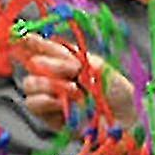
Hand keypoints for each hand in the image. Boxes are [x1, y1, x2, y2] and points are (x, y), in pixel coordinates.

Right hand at [17, 34, 137, 129]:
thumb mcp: (99, 67)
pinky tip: (63, 102)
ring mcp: (49, 96)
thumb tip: (57, 60)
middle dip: (51, 63)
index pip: (41, 48)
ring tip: (75, 90)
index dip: (32, 42)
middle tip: (75, 69)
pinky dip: (47, 100)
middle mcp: (54, 77)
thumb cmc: (116, 91)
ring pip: (29, 84)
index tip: (29, 37)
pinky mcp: (48, 116)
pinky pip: (33, 103)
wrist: (125, 117)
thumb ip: (77, 59)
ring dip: (50, 83)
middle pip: (32, 64)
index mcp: (65, 60)